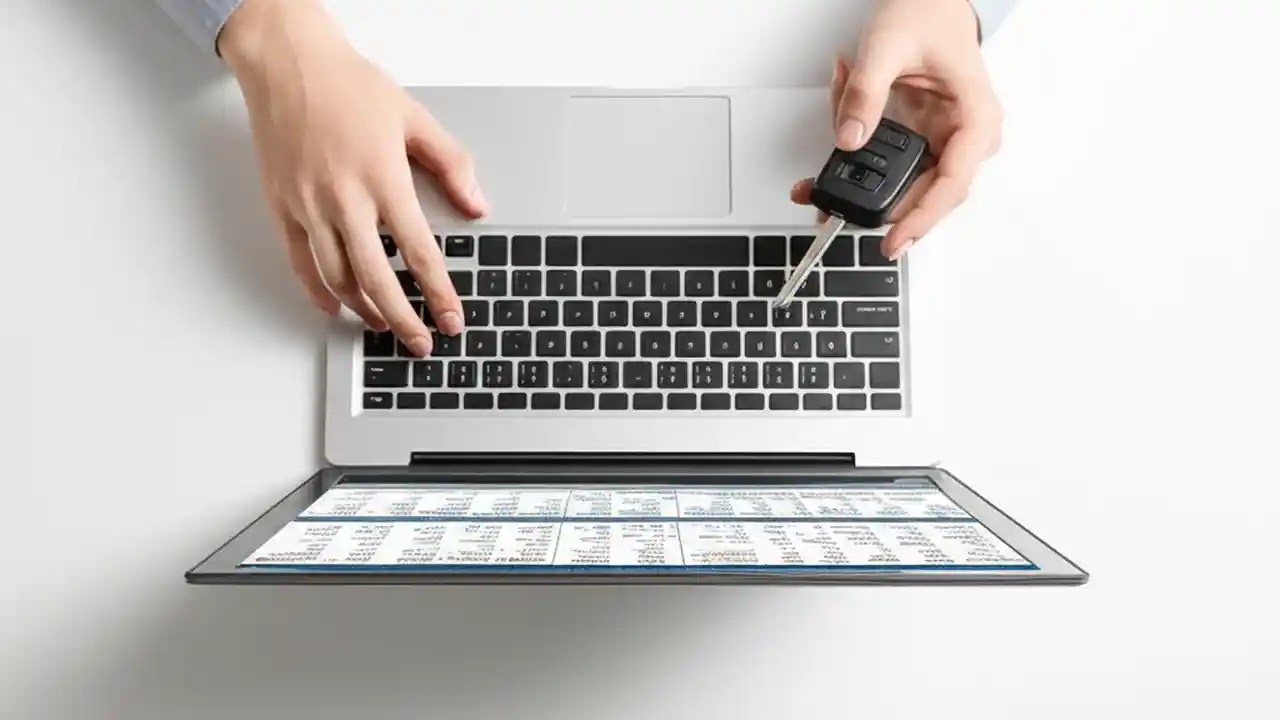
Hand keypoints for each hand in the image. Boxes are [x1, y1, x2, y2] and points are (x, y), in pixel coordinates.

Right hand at [219, 0, 486, 355]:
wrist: (288, 63)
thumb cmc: (348, 86)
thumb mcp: (414, 118)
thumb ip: (451, 165)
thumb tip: (476, 206)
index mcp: (382, 179)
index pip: (418, 252)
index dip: (438, 292)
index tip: (451, 319)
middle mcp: (344, 199)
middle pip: (377, 279)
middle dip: (403, 319)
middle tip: (420, 342)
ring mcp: (308, 206)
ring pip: (337, 278)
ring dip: (364, 310)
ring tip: (385, 324)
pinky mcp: (282, 207)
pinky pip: (301, 264)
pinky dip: (319, 293)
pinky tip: (337, 307)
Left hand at [790, 0, 1002, 261]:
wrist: (929, 0)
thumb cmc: (926, 15)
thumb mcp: (886, 48)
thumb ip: (864, 93)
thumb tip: (848, 139)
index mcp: (976, 120)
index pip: (951, 184)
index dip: (921, 218)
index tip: (893, 239)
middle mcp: (964, 138)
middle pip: (921, 193)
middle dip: (873, 198)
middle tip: (826, 199)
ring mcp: (941, 143)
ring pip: (898, 181)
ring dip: (858, 171)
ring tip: (828, 137)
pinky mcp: (919, 141)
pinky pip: (887, 163)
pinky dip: (857, 155)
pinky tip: (838, 131)